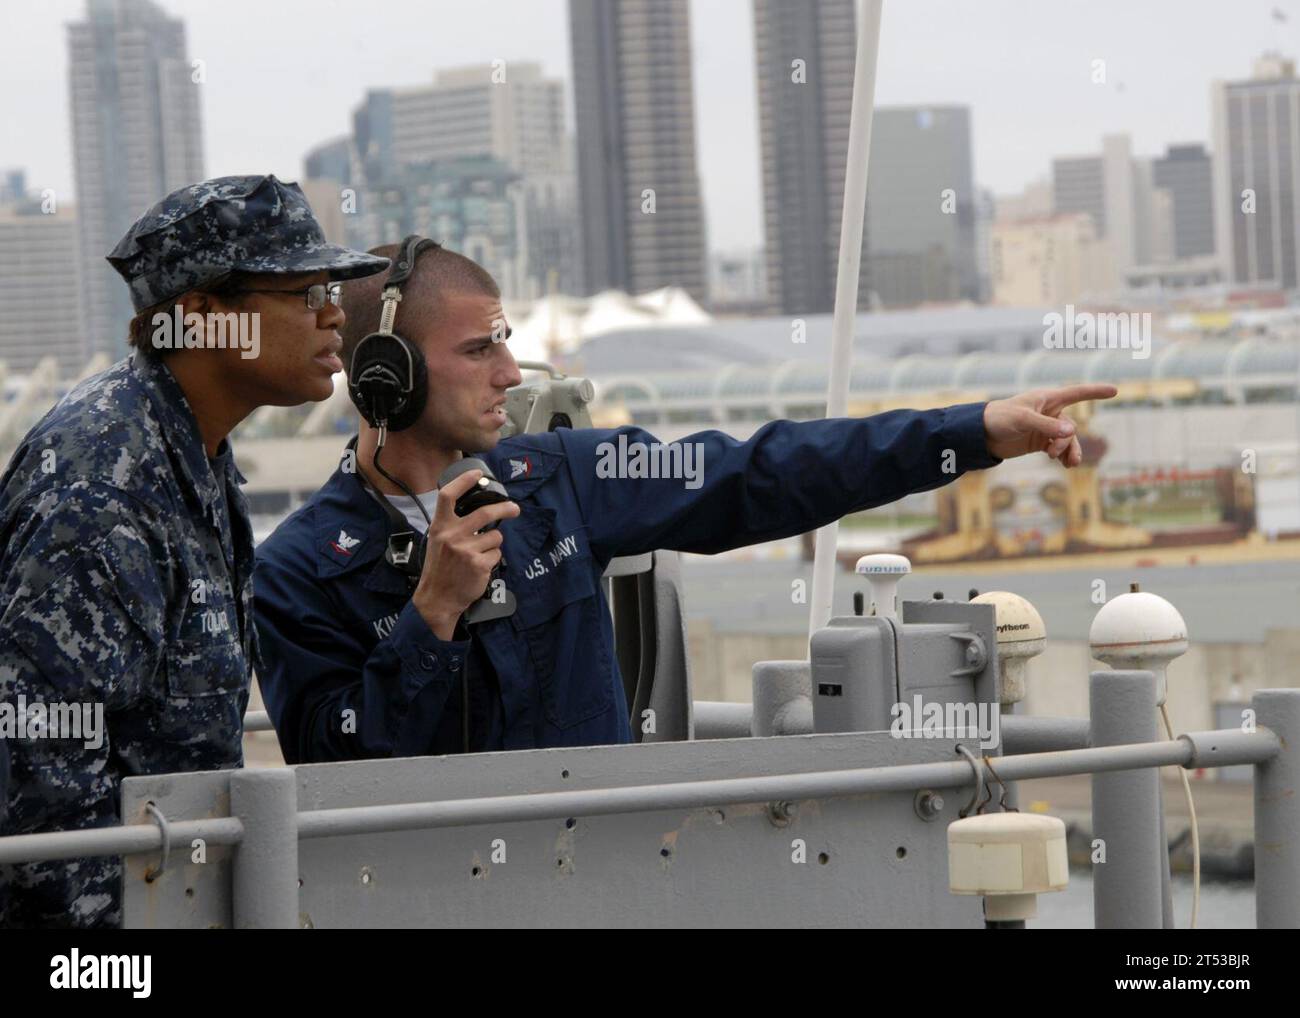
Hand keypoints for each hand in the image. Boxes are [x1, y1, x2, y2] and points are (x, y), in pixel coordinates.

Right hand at [412, 468, 519, 638]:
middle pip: (485, 512)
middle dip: (505, 509)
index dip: (464, 480)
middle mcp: (452, 535)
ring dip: (494, 544)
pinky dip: (492, 558)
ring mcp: (466, 550)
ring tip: (480, 554)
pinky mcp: (479, 564)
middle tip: (514, 509)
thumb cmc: (439, 568)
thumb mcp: (437, 541)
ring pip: (495, 537)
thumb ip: (453, 524)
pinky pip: (496, 554)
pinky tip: (479, 567)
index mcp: (440, 526)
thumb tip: (480, 509)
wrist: (437, 598)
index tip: (478, 473)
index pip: (448, 495)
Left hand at [983, 384, 1117, 466]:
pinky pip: (1059, 449)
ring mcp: (1045, 428)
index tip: (1115, 390)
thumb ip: (1047, 426)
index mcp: (1047, 399)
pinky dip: (1063, 456)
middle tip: (1053, 454)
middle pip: (1070, 427)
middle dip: (1067, 442)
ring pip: (1067, 440)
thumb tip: (1072, 432)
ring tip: (1068, 465)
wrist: (981, 435)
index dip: (1095, 391)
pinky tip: (1066, 465)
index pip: (1076, 393)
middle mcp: (1049, 412)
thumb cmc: (1000, 418)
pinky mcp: (1039, 442)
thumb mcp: (1023, 420)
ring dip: (1068, 452)